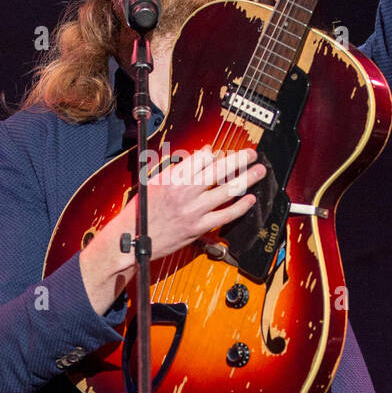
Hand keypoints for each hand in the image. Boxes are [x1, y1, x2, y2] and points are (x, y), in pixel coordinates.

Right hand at [137, 145, 263, 260]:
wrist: (132, 240)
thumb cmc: (141, 213)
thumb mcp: (153, 183)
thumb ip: (176, 170)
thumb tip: (198, 157)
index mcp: (173, 179)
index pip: (201, 158)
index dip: (213, 153)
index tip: (220, 152)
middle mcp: (185, 193)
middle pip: (219, 171)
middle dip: (239, 160)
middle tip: (252, 153)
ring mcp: (194, 211)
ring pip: (227, 191)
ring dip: (247, 179)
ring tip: (259, 171)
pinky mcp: (198, 228)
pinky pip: (225, 215)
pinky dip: (240, 207)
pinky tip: (251, 199)